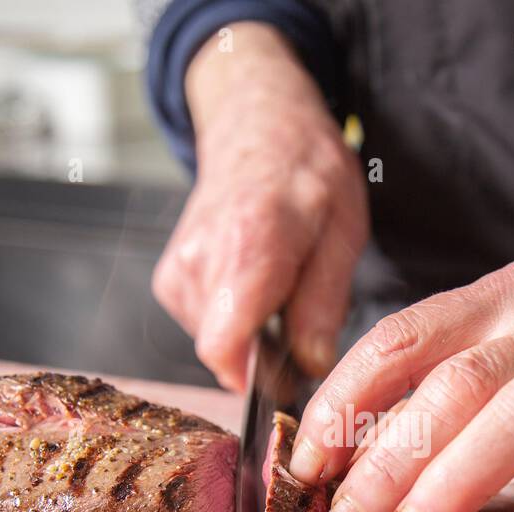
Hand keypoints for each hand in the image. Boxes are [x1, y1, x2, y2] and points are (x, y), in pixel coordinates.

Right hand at [152, 22, 367, 390]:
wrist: (255, 128)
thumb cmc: (305, 171)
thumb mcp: (343, 231)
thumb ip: (324, 303)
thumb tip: (312, 365)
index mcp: (249, 247)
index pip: (224, 348)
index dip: (257, 380)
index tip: (289, 376)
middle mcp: (200, 263)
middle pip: (228, 355)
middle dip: (270, 355)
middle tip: (302, 311)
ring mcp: (178, 274)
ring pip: (219, 345)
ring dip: (255, 334)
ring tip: (281, 284)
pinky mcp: (170, 284)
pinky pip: (207, 328)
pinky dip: (236, 319)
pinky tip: (255, 282)